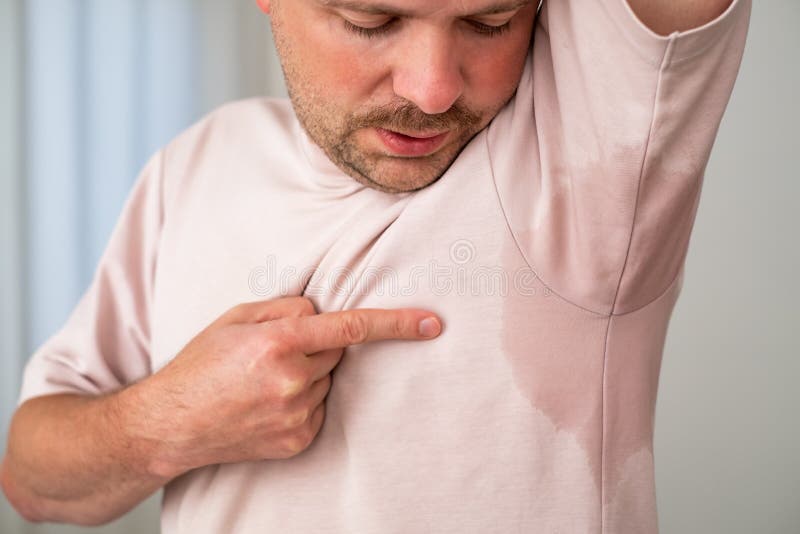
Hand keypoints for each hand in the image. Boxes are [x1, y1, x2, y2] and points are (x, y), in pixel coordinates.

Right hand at [126, 297, 441, 476]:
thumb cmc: (201, 364)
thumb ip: (286, 308)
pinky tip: (268, 402)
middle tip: (277, 352)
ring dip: (309, 374)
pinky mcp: (298, 439)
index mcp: (278, 341)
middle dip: (319, 345)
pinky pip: (319, 408)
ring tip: (264, 381)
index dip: (396, 324)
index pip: (351, 327)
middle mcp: (292, 379)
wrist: (172, 424)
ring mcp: (296, 414)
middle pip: (338, 351)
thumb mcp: (236, 318)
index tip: (431, 323)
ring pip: (328, 380)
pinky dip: (303, 400)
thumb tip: (322, 311)